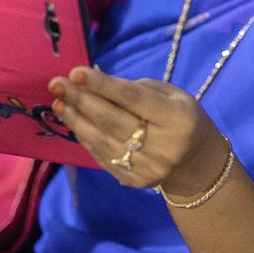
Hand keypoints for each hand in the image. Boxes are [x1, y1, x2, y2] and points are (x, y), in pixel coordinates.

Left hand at [50, 68, 230, 198]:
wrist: (196, 163)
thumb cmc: (180, 118)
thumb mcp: (172, 95)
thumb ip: (136, 89)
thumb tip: (94, 85)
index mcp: (177, 118)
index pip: (134, 100)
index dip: (103, 86)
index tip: (76, 72)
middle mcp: (163, 146)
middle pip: (113, 121)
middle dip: (81, 100)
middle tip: (57, 84)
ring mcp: (148, 168)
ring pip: (102, 141)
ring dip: (76, 120)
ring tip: (58, 102)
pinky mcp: (134, 181)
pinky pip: (102, 156)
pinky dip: (85, 137)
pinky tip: (73, 121)